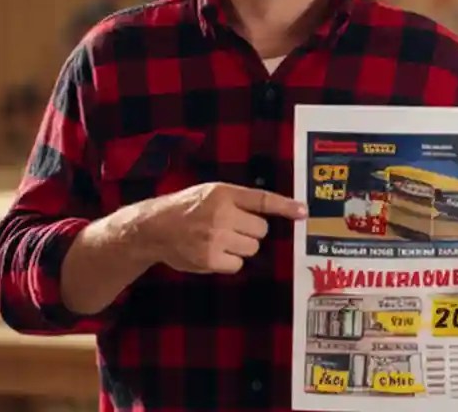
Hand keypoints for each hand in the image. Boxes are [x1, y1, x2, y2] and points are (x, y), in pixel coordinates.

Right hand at [138, 182, 307, 273]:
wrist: (155, 228)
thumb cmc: (186, 208)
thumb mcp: (210, 192)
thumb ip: (238, 199)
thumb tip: (270, 212)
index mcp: (223, 193)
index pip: (261, 199)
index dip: (285, 206)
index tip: (303, 212)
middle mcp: (221, 214)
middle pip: (261, 229)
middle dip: (250, 231)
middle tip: (230, 227)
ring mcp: (216, 238)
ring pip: (252, 248)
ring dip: (241, 247)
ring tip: (219, 239)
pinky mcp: (210, 259)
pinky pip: (238, 264)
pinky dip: (229, 262)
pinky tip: (212, 252)